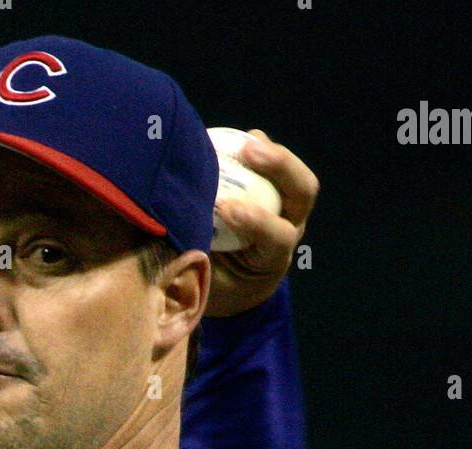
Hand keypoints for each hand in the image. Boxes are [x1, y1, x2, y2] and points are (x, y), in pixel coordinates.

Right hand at [205, 130, 318, 317]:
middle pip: (302, 192)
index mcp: (272, 259)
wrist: (221, 285)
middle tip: (248, 153)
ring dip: (271, 152)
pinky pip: (268, 161)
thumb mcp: (202, 282)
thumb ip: (195, 262)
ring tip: (245, 142)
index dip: (257, 221)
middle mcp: (285, 229)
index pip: (277, 237)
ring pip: (292, 173)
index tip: (226, 210)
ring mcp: (280, 206)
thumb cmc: (208, 286)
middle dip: (280, 167)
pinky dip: (254, 146)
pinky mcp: (268, 188)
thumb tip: (170, 238)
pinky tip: (235, 138)